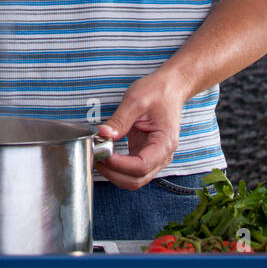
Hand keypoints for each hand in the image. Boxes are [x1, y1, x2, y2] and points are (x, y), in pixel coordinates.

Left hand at [95, 68, 189, 188]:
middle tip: (96, 157)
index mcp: (164, 142)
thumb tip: (103, 134)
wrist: (171, 88)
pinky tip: (105, 155)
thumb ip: (119, 120)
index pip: (141, 166)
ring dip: (114, 173)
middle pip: (137, 179)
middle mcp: (163, 155)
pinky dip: (117, 168)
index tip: (103, 153)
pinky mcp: (146, 154)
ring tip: (98, 156)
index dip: (119, 164)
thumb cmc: (158, 92)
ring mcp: (155, 157)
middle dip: (114, 173)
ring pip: (134, 179)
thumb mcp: (136, 100)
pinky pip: (131, 170)